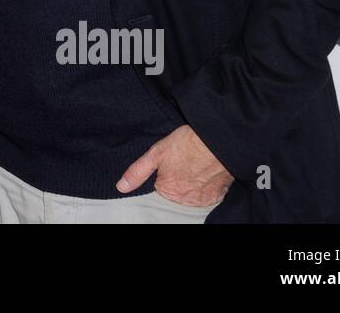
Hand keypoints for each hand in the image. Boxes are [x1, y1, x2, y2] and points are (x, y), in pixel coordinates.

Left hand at [116, 125, 231, 206]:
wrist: (218, 139)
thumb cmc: (187, 143)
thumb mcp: (156, 153)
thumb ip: (137, 172)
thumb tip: (121, 187)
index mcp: (168, 191)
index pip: (159, 190)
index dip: (162, 176)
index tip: (169, 166)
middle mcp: (185, 200)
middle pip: (176, 194)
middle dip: (177, 181)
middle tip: (182, 163)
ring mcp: (202, 200)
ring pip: (190, 195)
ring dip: (191, 185)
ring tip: (193, 166)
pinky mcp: (217, 196)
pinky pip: (206, 195)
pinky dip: (205, 186)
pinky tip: (204, 171)